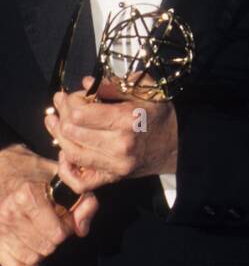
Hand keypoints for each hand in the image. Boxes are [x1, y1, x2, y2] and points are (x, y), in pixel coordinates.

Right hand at [0, 142, 96, 265]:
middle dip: (54, 238)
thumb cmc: (34, 175)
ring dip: (41, 249)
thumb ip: (83, 200)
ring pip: (32, 258)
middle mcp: (9, 214)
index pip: (58, 233)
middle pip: (47, 247)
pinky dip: (27, 264)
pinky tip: (31, 248)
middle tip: (50, 223)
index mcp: (27, 196)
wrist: (2, 172)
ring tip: (39, 232)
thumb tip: (82, 229)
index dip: (67, 226)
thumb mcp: (64, 178)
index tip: (62, 215)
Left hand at [43, 76, 178, 194]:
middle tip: (62, 105)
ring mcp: (115, 165)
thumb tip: (86, 83)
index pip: (80, 114)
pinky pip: (80, 182)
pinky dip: (66, 170)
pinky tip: (65, 154)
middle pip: (71, 132)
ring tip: (55, 122)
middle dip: (61, 115)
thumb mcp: (145, 91)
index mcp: (127, 119)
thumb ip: (114, 86)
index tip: (72, 95)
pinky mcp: (112, 178)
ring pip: (71, 153)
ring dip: (58, 136)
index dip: (69, 102)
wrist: (176, 145)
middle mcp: (119, 144)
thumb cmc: (159, 115)